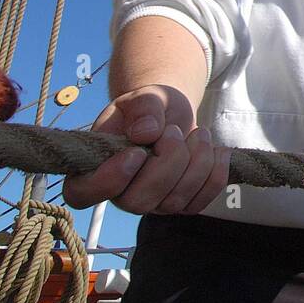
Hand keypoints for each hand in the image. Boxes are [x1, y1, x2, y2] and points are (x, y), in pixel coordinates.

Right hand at [64, 84, 229, 214]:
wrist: (171, 117)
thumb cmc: (149, 109)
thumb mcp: (142, 98)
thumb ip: (142, 108)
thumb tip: (145, 132)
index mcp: (94, 169)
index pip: (84, 193)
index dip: (109, 179)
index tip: (136, 152)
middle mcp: (120, 194)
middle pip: (139, 202)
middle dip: (167, 163)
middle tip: (174, 132)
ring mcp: (152, 204)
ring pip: (174, 203)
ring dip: (196, 163)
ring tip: (199, 134)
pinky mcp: (181, 205)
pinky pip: (201, 203)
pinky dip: (215, 175)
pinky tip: (219, 152)